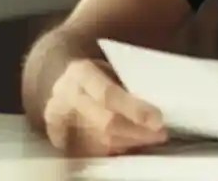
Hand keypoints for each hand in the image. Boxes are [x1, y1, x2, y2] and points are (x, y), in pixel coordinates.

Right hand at [42, 59, 168, 155]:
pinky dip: (115, 149)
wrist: (60, 81)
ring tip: (149, 138)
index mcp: (81, 72)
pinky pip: (91, 151)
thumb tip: (154, 106)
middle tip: (160, 134)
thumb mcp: (109, 67)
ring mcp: (59, 120)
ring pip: (100, 141)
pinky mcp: (58, 138)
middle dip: (137, 132)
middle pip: (105, 123)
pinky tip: (130, 143)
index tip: (157, 120)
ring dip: (130, 142)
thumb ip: (126, 84)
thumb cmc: (94, 73)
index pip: (108, 95)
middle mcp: (67, 96)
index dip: (134, 110)